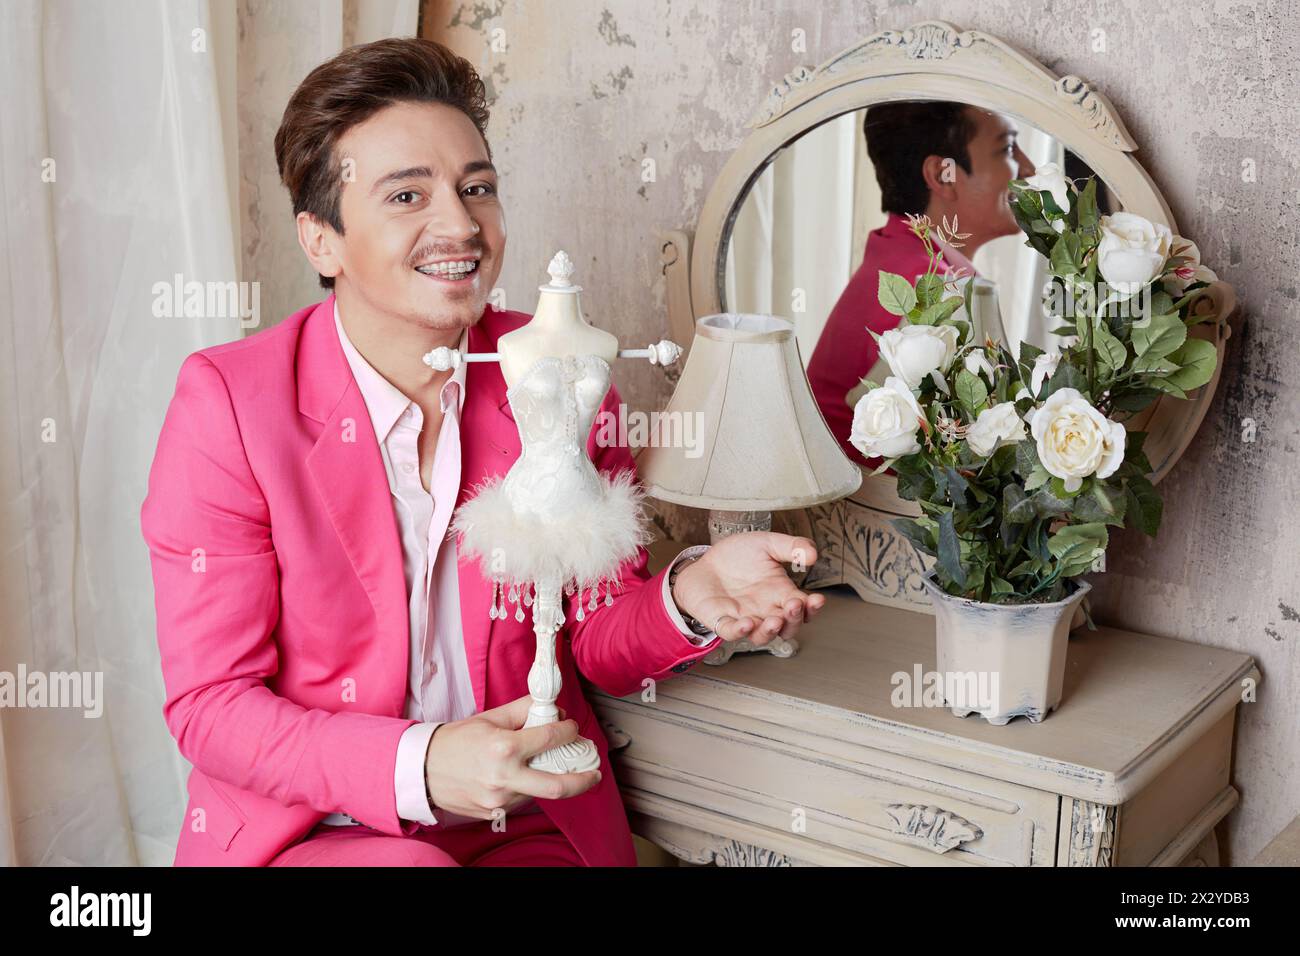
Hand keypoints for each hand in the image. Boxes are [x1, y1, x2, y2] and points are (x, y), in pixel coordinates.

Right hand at [423, 696, 599, 819]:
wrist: (422, 769)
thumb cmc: (455, 741)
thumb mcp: (490, 718)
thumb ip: (523, 711)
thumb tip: (549, 708)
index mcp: (504, 748)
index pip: (551, 738)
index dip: (569, 730)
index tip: (573, 728)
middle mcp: (504, 777)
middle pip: (558, 786)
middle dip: (584, 780)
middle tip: (595, 773)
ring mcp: (499, 800)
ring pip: (539, 792)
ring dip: (549, 779)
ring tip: (550, 766)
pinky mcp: (494, 813)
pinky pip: (521, 801)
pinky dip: (528, 788)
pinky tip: (523, 777)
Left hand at [670, 532, 824, 645]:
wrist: (705, 560)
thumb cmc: (738, 555)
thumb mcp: (767, 544)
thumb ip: (791, 546)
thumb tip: (813, 554)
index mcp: (780, 593)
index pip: (802, 606)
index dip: (812, 606)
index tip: (817, 599)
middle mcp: (766, 610)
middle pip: (787, 625)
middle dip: (794, 619)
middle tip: (794, 606)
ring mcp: (745, 618)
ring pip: (763, 636)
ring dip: (770, 631)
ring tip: (774, 621)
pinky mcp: (722, 621)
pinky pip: (733, 633)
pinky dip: (740, 631)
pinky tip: (747, 623)